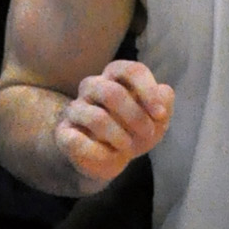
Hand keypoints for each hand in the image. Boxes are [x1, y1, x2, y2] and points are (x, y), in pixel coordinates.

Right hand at [56, 60, 173, 186]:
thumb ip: (164, 105)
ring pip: (96, 118)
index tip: (159, 114)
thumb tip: (164, 92)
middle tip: (148, 134)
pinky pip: (78, 140)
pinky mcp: (64, 132)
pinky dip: (99, 153)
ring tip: (128, 147)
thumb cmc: (133, 131)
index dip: (148, 91)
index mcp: (115, 77)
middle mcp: (92, 86)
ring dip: (119, 136)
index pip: (131, 70)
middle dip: (135, 117)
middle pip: (112, 92)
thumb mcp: (155, 122)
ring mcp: (75, 108)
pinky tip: (109, 155)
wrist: (108, 159)